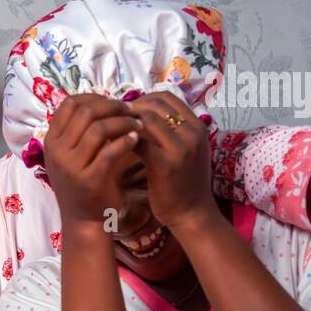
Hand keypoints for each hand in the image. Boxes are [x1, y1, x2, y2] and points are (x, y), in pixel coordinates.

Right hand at [42, 94, 141, 225]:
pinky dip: (126, 141)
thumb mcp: (71, 155)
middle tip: (131, 110)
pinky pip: (110, 152)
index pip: (70, 104)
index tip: (113, 103)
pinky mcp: (89, 180)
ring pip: (98, 129)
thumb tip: (102, 101)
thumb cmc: (83, 181)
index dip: (94, 97)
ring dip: (123, 122)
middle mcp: (57, 151)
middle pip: (85, 112)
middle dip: (112, 107)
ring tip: (138, 124)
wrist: (84, 219)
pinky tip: (136, 139)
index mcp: (51, 141)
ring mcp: (71, 166)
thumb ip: (79, 131)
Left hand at [125, 92, 216, 231]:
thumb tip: (138, 111)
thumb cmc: (183, 181)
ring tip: (112, 131)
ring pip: (147, 120)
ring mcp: (181, 148)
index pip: (167, 97)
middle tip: (114, 119)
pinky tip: (114, 146)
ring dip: (126, 123)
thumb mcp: (183, 150)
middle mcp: (193, 133)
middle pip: (156, 105)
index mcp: (197, 126)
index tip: (127, 110)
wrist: (192, 213)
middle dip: (131, 109)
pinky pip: (139, 142)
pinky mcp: (166, 165)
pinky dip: (124, 140)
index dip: (143, 99)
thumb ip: (169, 131)